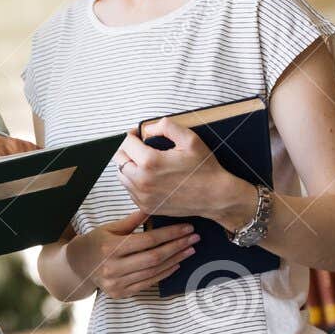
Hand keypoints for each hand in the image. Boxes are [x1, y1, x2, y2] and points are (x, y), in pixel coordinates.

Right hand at [64, 209, 199, 298]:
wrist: (77, 266)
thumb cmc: (96, 242)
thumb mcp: (110, 228)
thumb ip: (132, 220)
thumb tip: (154, 206)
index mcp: (110, 248)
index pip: (147, 240)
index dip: (170, 234)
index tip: (187, 228)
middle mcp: (113, 267)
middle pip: (153, 257)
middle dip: (177, 246)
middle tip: (194, 238)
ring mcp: (117, 283)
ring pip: (153, 271)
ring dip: (175, 260)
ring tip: (190, 250)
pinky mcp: (121, 293)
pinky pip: (149, 283)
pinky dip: (165, 273)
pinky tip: (176, 264)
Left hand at [116, 119, 254, 225]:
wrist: (216, 197)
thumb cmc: (205, 169)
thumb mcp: (190, 139)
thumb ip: (166, 127)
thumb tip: (148, 129)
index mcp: (150, 162)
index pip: (126, 143)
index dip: (130, 135)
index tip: (137, 133)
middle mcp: (142, 181)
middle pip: (119, 160)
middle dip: (126, 149)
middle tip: (138, 145)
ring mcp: (142, 196)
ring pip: (122, 176)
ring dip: (128, 165)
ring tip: (142, 160)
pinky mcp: (146, 206)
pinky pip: (130, 190)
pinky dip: (134, 181)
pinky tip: (147, 175)